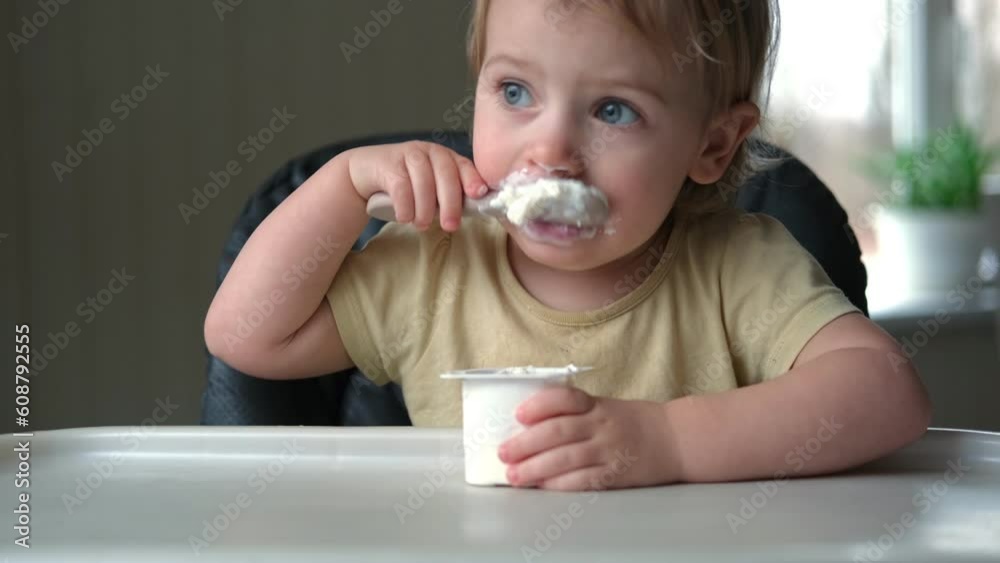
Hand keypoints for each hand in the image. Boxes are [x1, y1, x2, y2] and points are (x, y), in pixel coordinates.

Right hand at [345, 141, 487, 231]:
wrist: (365, 173)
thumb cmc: (405, 186)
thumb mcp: (430, 190)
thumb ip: (448, 196)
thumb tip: (471, 213)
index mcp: (445, 157)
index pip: (464, 165)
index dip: (472, 179)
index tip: (478, 195)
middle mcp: (429, 151)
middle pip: (445, 174)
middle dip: (450, 202)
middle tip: (450, 226)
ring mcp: (408, 154)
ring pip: (423, 181)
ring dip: (424, 208)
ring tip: (421, 224)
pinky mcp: (388, 163)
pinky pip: (401, 187)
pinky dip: (405, 207)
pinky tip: (404, 217)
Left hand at [498, 386, 681, 490]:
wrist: (674, 439)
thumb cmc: (631, 422)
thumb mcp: (604, 407)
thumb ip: (572, 414)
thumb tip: (527, 427)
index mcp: (596, 405)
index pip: (564, 398)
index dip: (539, 405)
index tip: (518, 414)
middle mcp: (601, 425)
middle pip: (558, 432)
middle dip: (525, 444)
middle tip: (503, 453)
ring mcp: (609, 450)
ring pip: (566, 459)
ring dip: (535, 468)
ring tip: (514, 475)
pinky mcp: (616, 474)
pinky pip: (584, 480)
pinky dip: (560, 484)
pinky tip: (543, 486)